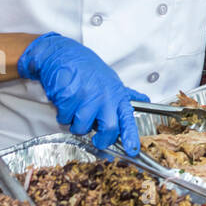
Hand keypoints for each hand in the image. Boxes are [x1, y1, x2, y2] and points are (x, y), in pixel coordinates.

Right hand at [17, 33, 148, 155]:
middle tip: (95, 138)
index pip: (127, 119)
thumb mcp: (110, 80)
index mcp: (116, 94)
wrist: (62, 54)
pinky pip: (64, 118)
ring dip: (75, 122)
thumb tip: (144, 99)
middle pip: (108, 129)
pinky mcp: (69, 97)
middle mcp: (104, 97)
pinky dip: (61, 113)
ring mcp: (87, 97)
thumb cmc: (86, 68)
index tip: (132, 150)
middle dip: (100, 139)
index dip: (130, 137)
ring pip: (81, 127)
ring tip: (75, 106)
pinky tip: (64, 99)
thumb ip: (125, 94)